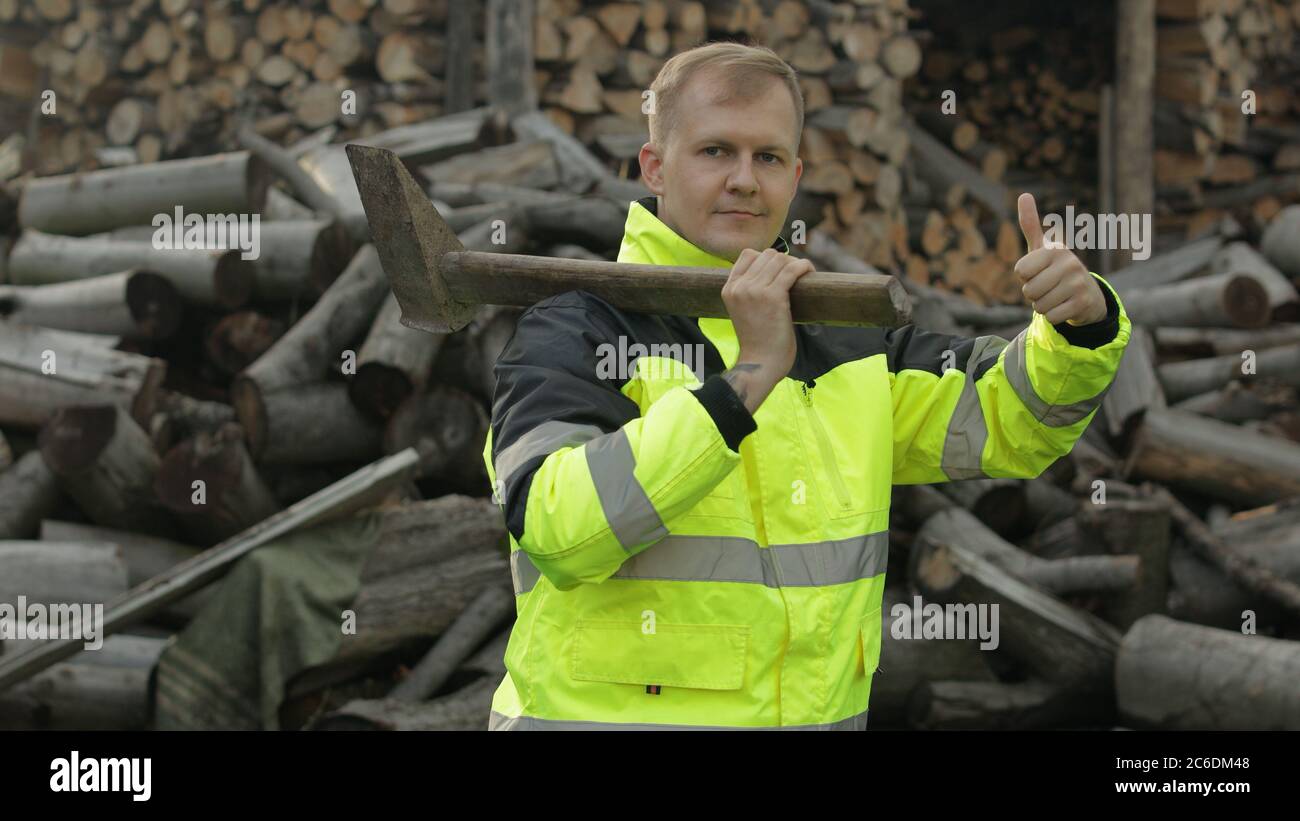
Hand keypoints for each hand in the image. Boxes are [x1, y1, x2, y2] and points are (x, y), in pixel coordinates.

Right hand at [720, 248, 814, 411]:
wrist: (760, 363)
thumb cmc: (758, 342)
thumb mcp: (743, 311)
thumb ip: (750, 293)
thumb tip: (774, 273)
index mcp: (729, 289)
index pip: (748, 255)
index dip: (767, 259)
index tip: (780, 271)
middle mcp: (739, 287)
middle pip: (767, 255)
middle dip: (784, 261)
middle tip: (796, 276)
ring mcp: (754, 290)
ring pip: (780, 259)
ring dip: (796, 264)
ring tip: (804, 275)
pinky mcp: (773, 297)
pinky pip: (792, 270)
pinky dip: (804, 267)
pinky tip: (810, 272)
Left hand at [1015, 193, 1106, 325]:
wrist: (1086, 295)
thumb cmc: (1055, 269)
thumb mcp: (1042, 248)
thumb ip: (1031, 224)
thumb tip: (1024, 194)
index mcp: (1056, 249)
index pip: (1021, 271)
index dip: (1025, 276)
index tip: (1038, 271)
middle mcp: (1070, 263)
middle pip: (1028, 291)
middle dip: (1033, 294)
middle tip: (1048, 287)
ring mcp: (1078, 283)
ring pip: (1039, 306)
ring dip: (1043, 306)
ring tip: (1056, 296)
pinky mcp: (1083, 303)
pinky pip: (1051, 317)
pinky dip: (1053, 316)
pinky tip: (1064, 306)